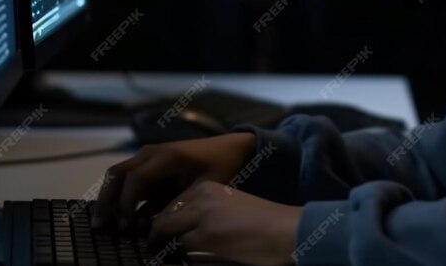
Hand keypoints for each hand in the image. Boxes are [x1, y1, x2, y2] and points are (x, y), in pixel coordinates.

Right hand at [94, 132, 256, 230]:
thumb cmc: (220, 166)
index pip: (135, 178)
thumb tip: (156, 227)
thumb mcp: (205, 188)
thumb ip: (180, 204)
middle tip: (100, 226)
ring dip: (108, 199)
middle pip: (117, 174)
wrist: (229, 148)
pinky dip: (119, 197)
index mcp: (167, 156)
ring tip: (103, 225)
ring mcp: (148, 157)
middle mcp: (152, 154)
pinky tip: (118, 218)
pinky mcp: (149, 165)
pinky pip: (127, 180)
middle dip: (106, 200)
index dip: (126, 202)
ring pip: (117, 175)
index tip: (126, 226)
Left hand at [149, 180, 301, 265]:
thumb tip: (178, 233)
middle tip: (159, 252)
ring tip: (166, 257)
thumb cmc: (263, 224)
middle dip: (158, 236)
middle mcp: (202, 194)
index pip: (171, 206)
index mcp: (209, 186)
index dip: (164, 225)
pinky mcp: (207, 233)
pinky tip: (181, 261)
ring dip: (165, 247)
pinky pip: (179, 247)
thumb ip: (205, 214)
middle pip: (164, 217)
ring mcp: (203, 212)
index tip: (163, 239)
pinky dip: (176, 256)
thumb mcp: (229, 209)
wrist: (286, 230)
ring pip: (166, 231)